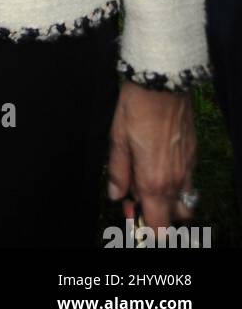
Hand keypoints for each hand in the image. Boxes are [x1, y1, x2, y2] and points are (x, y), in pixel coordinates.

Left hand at [107, 81, 197, 231]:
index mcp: (154, 181)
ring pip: (184, 200)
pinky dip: (175, 181)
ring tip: (148, 178)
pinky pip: (189, 181)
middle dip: (157, 213)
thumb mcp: (117, 139)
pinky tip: (158, 162)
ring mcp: (188, 168)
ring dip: (168, 198)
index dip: (143, 223)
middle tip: (136, 193)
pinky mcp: (193, 154)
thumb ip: (118, 172)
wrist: (162, 82)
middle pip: (175, 218)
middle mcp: (176, 180)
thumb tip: (116, 194)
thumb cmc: (137, 108)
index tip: (130, 208)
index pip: (159, 226)